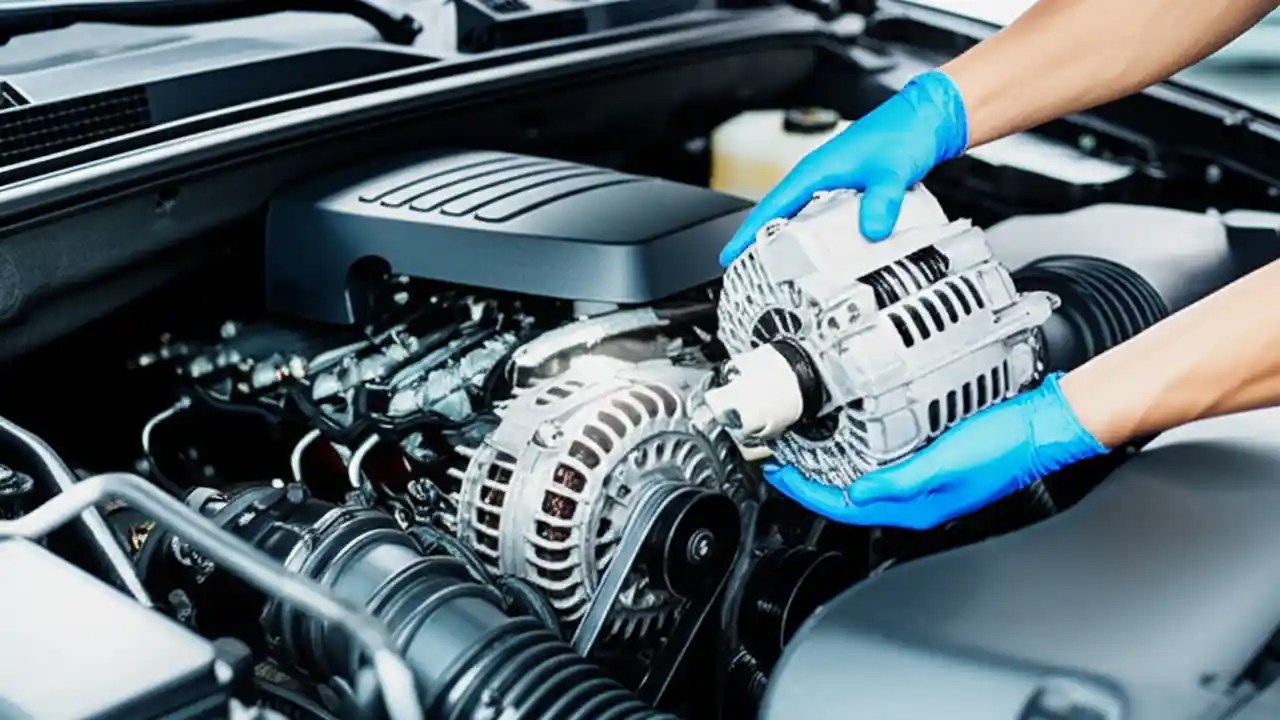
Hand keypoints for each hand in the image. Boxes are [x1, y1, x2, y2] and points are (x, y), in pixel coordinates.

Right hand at [718, 69, 968, 266]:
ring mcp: (831, 181)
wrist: (926, 118)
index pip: (771, 208)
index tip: (729, 256)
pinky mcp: (847, 187)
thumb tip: (871, 231)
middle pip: (778, 214)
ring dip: (786, 239)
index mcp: (816, 172)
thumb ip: (882, 202)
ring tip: (779, 267)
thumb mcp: (893, 172)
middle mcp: (818, 176)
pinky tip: (820, 251)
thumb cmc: (904, 134)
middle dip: (760, 241)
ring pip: (798, 216)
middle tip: (749, 271)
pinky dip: (812, 234)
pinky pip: (819, 216)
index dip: (748, 234)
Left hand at [763, 373, 1107, 529]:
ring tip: (805, 454)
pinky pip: (885, 466)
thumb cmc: (1005, 446)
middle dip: (811, 483)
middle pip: (849, 498)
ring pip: (865, 483)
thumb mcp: (946, 461)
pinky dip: (859, 457)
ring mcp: (927, 481)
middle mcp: (919, 499)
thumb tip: (857, 491)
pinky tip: (852, 444)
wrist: (1044, 427)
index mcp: (918, 506)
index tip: (779, 472)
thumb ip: (901, 480)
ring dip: (832, 470)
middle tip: (781, 462)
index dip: (807, 492)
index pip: (846, 507)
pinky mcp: (936, 461)